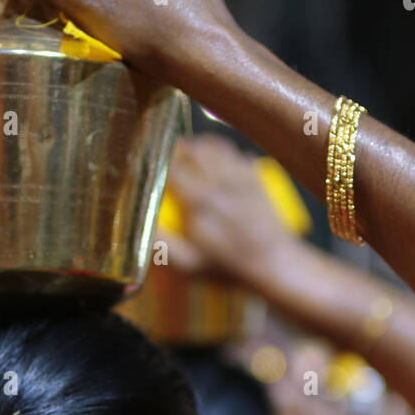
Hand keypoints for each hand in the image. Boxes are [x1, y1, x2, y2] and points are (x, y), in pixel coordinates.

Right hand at [164, 135, 294, 280]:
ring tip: (190, 157)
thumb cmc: (227, 268)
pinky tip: (216, 164)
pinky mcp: (255, 176)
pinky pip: (234, 153)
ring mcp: (240, 176)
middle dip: (177, 151)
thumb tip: (142, 228)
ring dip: (198, 148)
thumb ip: (164, 247)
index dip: (157, 164)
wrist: (273, 264)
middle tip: (168, 160)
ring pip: (213, 146)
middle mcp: (218, 181)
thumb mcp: (190, 266)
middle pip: (191, 149)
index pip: (171, 168)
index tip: (150, 168)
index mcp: (198, 201)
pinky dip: (221, 154)